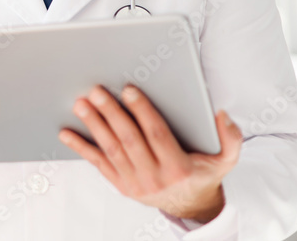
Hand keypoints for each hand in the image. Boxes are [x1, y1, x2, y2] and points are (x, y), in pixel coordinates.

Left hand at [59, 84, 241, 222]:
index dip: (142, 110)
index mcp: (179, 167)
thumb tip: (221, 113)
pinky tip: (66, 133)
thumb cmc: (204, 174)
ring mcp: (136, 184)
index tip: (129, 89)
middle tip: (96, 91)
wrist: (191, 206)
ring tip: (81, 105)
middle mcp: (155, 177)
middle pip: (129, 139)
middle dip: (111, 113)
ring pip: (111, 150)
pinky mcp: (122, 186)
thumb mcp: (226, 159)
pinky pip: (98, 165)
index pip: (156, 133)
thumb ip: (230, 137)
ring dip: (94, 126)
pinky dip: (81, 148)